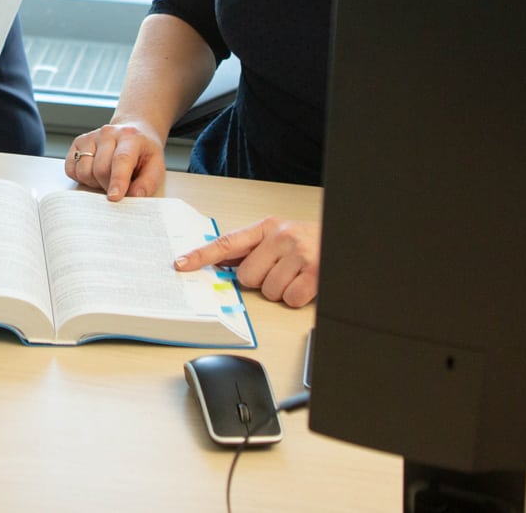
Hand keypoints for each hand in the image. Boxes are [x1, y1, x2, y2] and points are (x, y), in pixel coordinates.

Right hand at [65, 119, 166, 200]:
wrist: (133, 131)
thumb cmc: (143, 151)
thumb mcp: (156, 166)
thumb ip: (147, 183)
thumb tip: (133, 196)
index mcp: (130, 137)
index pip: (121, 159)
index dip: (117, 180)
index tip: (114, 197)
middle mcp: (108, 133)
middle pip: (100, 169)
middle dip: (108, 186)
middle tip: (118, 186)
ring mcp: (91, 137)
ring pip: (84, 171)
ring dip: (94, 182)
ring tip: (107, 177)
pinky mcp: (78, 143)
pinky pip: (71, 169)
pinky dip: (81, 178)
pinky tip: (94, 173)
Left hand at [173, 214, 320, 307]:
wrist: (344, 239)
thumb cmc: (308, 241)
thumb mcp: (277, 236)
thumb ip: (250, 248)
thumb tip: (218, 262)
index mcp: (267, 227)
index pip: (227, 242)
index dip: (201, 255)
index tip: (181, 264)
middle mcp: (281, 237)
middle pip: (247, 277)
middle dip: (260, 281)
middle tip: (278, 271)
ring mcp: (298, 254)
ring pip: (268, 291)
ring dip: (279, 290)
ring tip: (294, 276)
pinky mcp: (314, 273)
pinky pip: (289, 299)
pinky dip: (295, 298)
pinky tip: (304, 284)